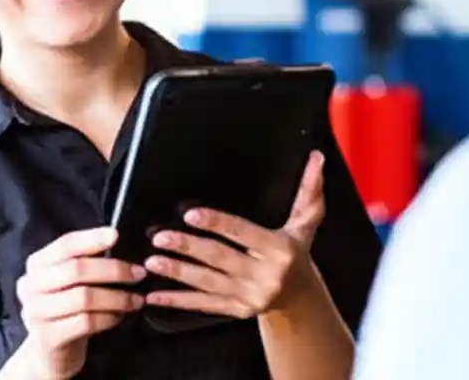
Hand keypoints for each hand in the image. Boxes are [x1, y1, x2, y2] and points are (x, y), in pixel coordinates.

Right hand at [11, 227, 145, 379]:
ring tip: (136, 299)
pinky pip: (86, 322)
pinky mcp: (48, 338)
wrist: (49, 353)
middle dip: (113, 270)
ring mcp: (36, 313)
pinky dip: (109, 317)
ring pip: (84, 297)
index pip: (65, 245)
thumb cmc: (66, 309)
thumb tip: (116, 241)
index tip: (116, 235)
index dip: (91, 238)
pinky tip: (119, 316)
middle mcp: (30, 286)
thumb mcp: (69, 282)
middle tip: (139, 274)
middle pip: (76, 270)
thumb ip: (85, 261)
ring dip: (117, 297)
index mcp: (36, 265)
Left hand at [143, 151, 326, 318]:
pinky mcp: (236, 311)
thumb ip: (309, 190)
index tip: (191, 215)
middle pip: (220, 258)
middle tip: (160, 236)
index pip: (244, 233)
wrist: (299, 296)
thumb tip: (316, 158)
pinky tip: (155, 296)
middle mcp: (266, 276)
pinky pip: (203, 305)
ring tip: (152, 261)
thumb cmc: (297, 251)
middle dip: (188, 247)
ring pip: (208, 283)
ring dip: (178, 272)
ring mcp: (250, 296)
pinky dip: (178, 301)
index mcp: (280, 250)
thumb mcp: (306, 223)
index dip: (218, 223)